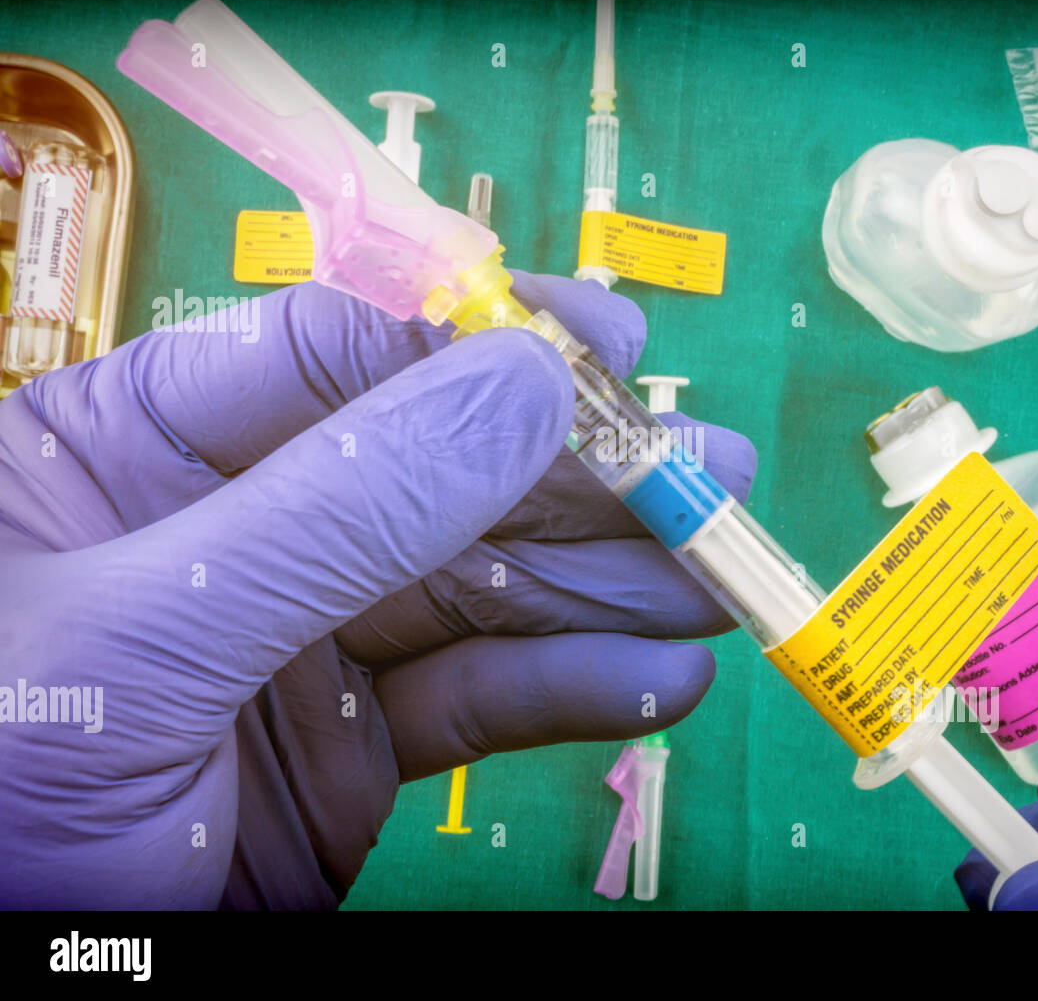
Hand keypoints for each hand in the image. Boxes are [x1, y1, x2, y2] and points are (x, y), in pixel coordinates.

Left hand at [0, 271, 754, 908]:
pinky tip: (659, 678)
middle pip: (438, 473)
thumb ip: (338, 505)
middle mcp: (239, 527)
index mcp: (143, 447)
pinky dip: (571, 692)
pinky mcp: (352, 744)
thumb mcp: (150, 631)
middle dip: (580, 479)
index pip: (335, 359)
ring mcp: (304, 637)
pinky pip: (476, 700)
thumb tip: (519, 385)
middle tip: (710, 472)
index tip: (600, 352)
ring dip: (606, 588)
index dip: (476, 348)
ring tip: (717, 578)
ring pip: (479, 590)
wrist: (11, 972)